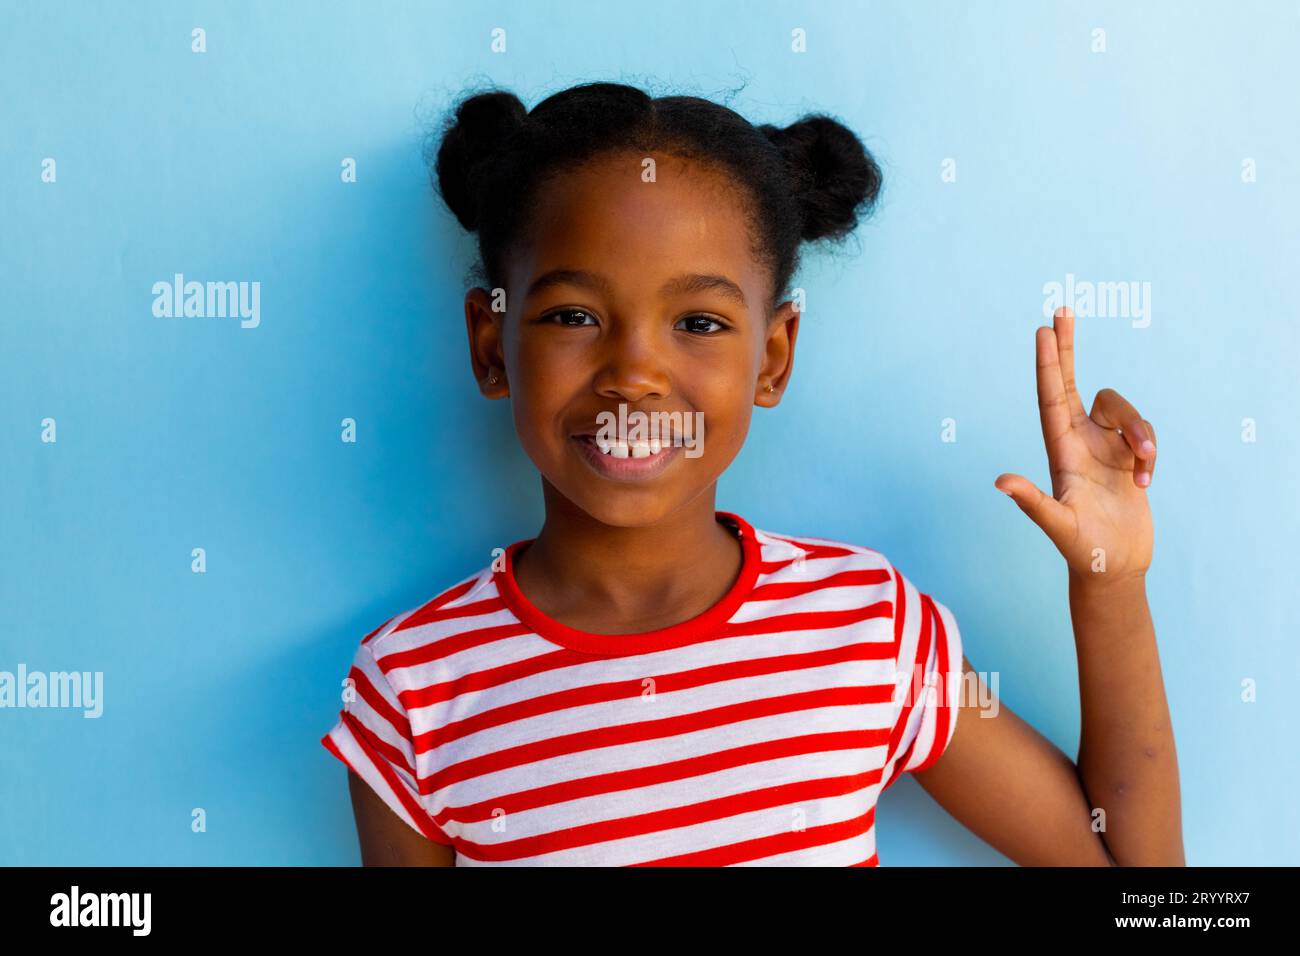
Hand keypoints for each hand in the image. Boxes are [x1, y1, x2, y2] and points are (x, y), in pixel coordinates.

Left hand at [995, 307, 1155, 582]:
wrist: (1113, 567)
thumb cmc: (1082, 550)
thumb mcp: (1057, 525)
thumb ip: (1032, 503)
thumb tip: (1000, 483)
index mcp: (1059, 450)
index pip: (1050, 396)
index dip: (1047, 364)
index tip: (1043, 329)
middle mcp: (1078, 441)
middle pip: (1071, 383)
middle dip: (1066, 348)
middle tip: (1062, 309)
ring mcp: (1104, 446)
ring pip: (1125, 410)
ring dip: (1141, 431)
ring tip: (1143, 467)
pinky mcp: (1127, 456)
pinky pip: (1144, 434)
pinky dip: (1149, 453)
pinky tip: (1144, 481)